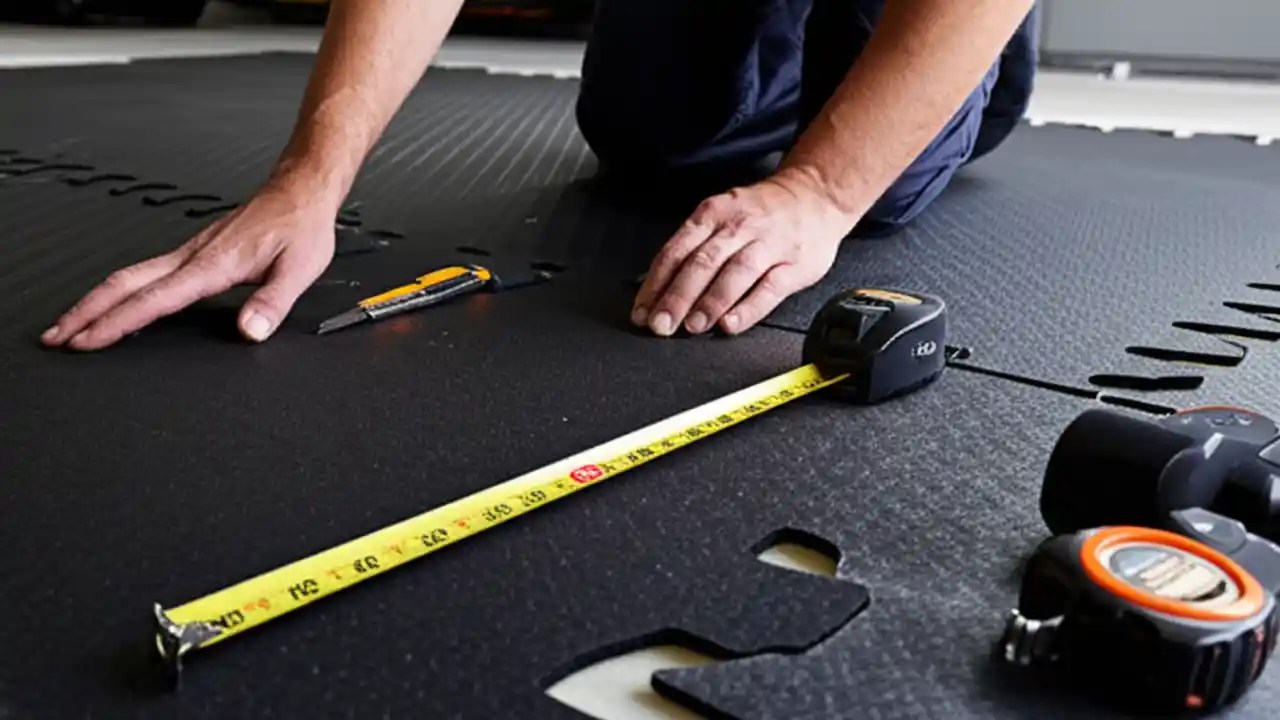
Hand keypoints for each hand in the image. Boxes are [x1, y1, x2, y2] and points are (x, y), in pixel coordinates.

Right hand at [41, 181, 336, 350]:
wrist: (300, 192)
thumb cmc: (301, 226)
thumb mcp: (299, 269)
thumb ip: (272, 304)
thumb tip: (249, 331)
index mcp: (213, 264)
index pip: (154, 299)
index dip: (117, 322)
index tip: (87, 340)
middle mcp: (194, 256)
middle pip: (124, 284)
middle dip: (86, 311)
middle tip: (56, 336)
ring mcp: (190, 252)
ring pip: (130, 276)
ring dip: (97, 301)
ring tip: (72, 325)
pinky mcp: (196, 252)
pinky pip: (147, 273)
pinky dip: (121, 292)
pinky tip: (118, 305)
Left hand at [630, 168, 857, 336]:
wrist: (816, 194)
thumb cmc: (762, 212)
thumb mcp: (721, 215)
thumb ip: (693, 247)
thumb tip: (657, 287)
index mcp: (713, 214)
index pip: (676, 251)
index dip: (655, 285)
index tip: (643, 312)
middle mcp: (739, 227)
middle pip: (701, 264)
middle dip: (676, 298)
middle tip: (661, 325)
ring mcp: (768, 245)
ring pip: (733, 274)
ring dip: (709, 303)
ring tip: (693, 326)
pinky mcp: (794, 264)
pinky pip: (769, 289)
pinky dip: (747, 309)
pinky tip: (730, 324)